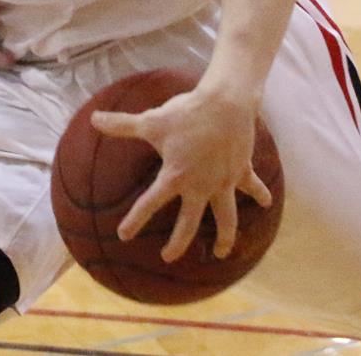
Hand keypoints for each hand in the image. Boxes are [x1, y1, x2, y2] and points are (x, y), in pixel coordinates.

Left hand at [89, 88, 271, 262]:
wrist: (225, 103)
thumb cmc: (186, 113)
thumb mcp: (151, 121)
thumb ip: (122, 125)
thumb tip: (93, 119)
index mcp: (176, 176)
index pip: (150, 204)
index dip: (135, 220)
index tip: (124, 236)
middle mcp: (201, 186)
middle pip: (189, 223)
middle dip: (178, 243)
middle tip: (168, 257)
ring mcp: (223, 181)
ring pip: (226, 218)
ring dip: (224, 236)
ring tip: (222, 253)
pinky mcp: (241, 171)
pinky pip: (252, 187)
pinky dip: (260, 195)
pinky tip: (267, 204)